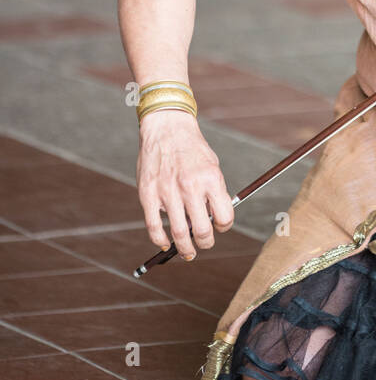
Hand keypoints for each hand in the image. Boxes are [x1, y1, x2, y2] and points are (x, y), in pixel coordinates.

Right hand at [137, 110, 233, 258]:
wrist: (167, 127)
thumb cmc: (192, 148)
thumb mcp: (212, 166)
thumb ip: (214, 192)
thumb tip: (214, 221)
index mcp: (211, 179)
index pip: (224, 216)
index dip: (224, 226)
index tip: (220, 226)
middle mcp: (190, 187)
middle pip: (202, 231)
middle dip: (206, 243)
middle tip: (205, 244)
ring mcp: (167, 191)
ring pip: (179, 233)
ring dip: (185, 248)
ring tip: (188, 252)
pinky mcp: (148, 194)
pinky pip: (154, 227)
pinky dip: (161, 240)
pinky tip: (166, 243)